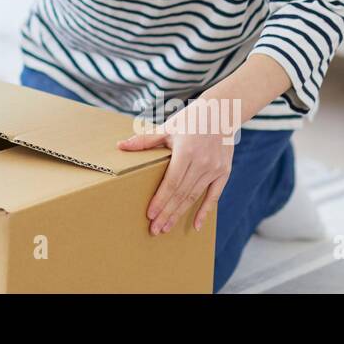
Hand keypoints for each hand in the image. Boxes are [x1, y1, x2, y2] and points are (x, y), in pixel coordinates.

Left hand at [116, 101, 234, 235]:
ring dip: (180, 214)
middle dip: (167, 213)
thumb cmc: (189, 119)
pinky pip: (214, 196)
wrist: (221, 112)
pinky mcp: (224, 172)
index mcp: (186, 152)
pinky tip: (196, 225)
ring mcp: (214, 169)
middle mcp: (202, 163)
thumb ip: (144, 140)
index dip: (160, 200)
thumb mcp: (167, 127)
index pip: (171, 182)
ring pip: (194, 197)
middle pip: (182, 194)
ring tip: (167, 227)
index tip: (150, 215)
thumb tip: (120, 146)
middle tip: (155, 230)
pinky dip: (205, 211)